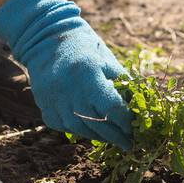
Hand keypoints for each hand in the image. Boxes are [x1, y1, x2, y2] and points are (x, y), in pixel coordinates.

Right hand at [0, 0, 133, 148]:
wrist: (46, 39)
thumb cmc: (84, 47)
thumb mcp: (106, 59)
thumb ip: (121, 83)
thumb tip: (139, 108)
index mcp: (87, 72)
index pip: (111, 107)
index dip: (125, 121)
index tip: (135, 128)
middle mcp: (67, 88)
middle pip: (97, 123)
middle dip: (116, 136)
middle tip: (129, 143)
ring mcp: (53, 100)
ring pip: (80, 129)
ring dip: (99, 136)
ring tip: (113, 138)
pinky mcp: (44, 108)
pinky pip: (65, 127)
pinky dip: (80, 130)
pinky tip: (92, 130)